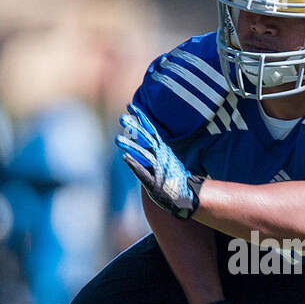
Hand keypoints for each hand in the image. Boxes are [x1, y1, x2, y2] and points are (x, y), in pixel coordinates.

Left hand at [117, 104, 204, 218]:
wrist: (187, 197)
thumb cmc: (176, 179)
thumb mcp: (168, 160)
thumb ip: (158, 150)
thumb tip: (149, 139)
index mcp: (163, 150)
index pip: (150, 130)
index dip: (140, 117)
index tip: (131, 106)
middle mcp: (160, 157)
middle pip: (145, 139)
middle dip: (134, 127)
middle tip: (122, 118)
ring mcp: (157, 169)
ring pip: (142, 154)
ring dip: (130, 145)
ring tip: (117, 138)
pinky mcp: (153, 183)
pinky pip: (142, 172)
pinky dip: (135, 164)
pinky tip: (125, 157)